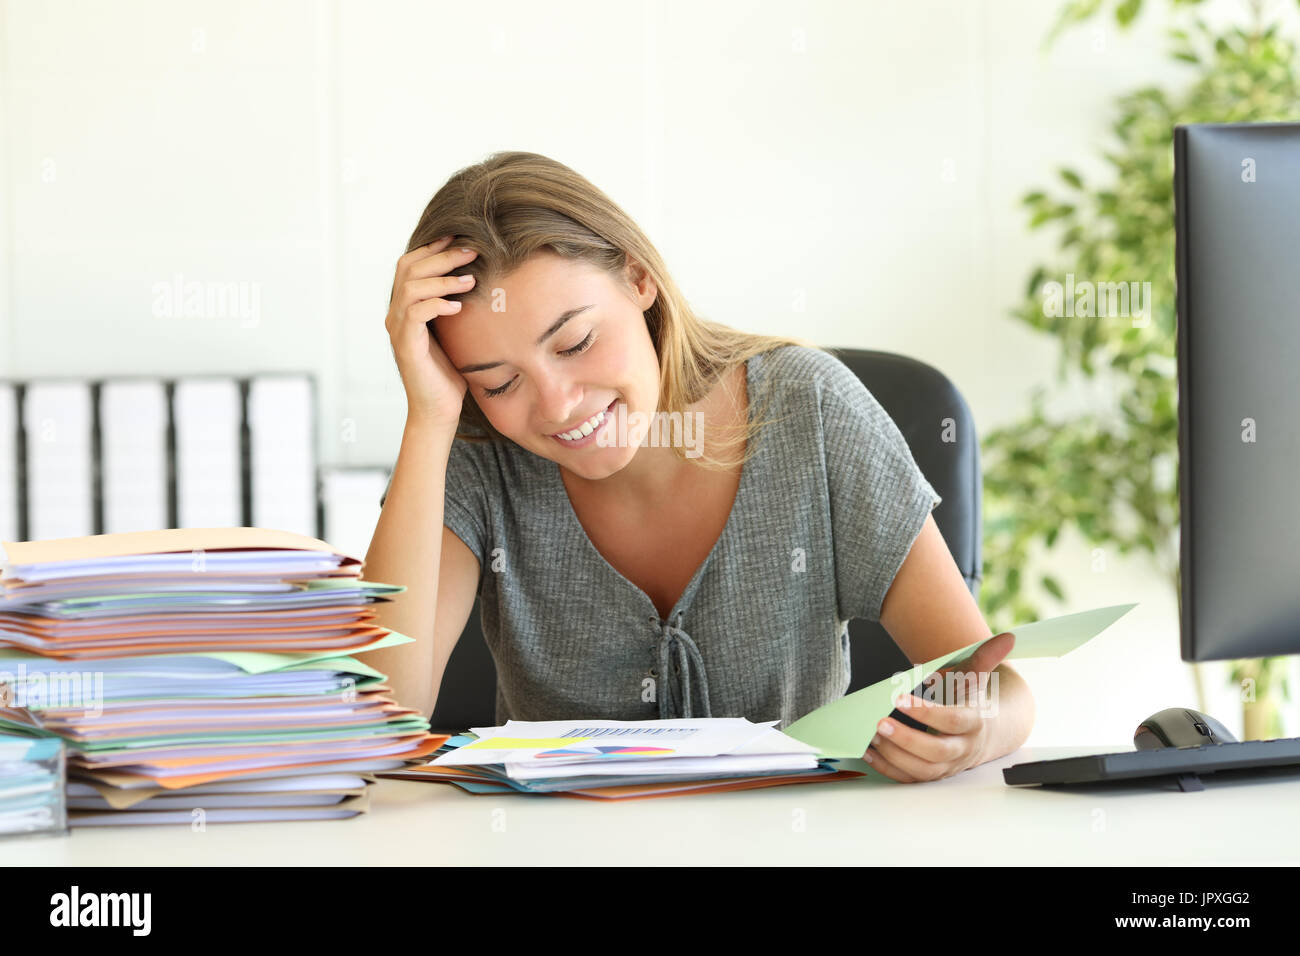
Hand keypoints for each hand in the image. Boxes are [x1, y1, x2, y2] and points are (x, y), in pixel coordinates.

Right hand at [385, 235, 478, 426]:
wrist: (439, 409)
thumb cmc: (450, 371)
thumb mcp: (454, 331)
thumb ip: (454, 305)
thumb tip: (478, 277)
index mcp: (406, 307)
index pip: (410, 265)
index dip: (432, 248)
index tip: (459, 236)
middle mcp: (396, 314)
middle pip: (409, 268)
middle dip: (442, 256)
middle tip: (472, 251)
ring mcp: (398, 329)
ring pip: (410, 287)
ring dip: (442, 279)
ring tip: (470, 279)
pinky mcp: (405, 346)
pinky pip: (415, 314)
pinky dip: (436, 304)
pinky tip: (458, 307)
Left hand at [863, 631, 1014, 782]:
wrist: (981, 732)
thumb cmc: (970, 700)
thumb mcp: (975, 677)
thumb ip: (986, 658)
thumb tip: (1008, 637)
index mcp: (973, 722)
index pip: (952, 720)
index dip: (926, 713)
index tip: (898, 699)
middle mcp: (962, 748)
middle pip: (936, 752)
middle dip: (906, 739)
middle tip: (879, 723)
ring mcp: (947, 766)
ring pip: (922, 770)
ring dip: (894, 755)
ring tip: (872, 735)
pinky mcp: (932, 775)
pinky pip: (909, 778)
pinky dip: (886, 768)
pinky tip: (868, 752)